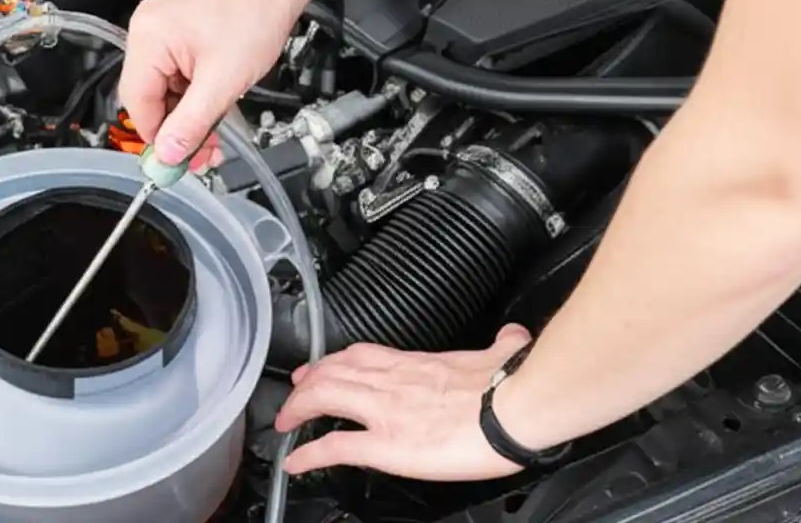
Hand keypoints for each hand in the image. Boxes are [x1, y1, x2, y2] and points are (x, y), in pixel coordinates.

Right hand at [118, 0, 301, 165]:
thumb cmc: (253, 16)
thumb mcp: (223, 83)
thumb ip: (191, 123)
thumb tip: (168, 154)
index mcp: (149, 37)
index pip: (138, 102)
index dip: (157, 136)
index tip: (175, 162)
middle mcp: (147, 31)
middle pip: (148, 98)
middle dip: (176, 131)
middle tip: (200, 156)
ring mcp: (160, 33)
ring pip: (164, 92)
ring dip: (187, 118)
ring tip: (213, 139)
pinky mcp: (176, 38)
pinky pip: (175, 78)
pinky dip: (193, 99)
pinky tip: (211, 114)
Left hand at [275, 324, 532, 480]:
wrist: (515, 408)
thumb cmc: (512, 387)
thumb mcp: (502, 354)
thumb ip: (502, 345)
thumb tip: (513, 337)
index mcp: (418, 364)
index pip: (364, 354)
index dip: (336, 359)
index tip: (325, 365)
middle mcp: (393, 382)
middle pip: (333, 371)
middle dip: (307, 382)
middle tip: (294, 393)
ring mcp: (384, 412)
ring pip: (325, 397)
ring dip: (298, 408)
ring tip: (285, 421)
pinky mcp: (385, 445)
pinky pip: (335, 447)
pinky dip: (309, 455)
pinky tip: (295, 462)